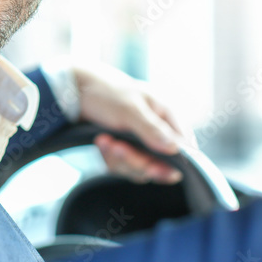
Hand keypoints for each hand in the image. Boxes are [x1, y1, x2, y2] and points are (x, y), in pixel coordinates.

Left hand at [74, 61, 196, 184]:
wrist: (77, 92)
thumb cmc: (108, 93)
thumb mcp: (129, 108)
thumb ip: (152, 129)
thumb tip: (177, 149)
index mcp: (167, 116)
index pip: (184, 149)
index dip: (171, 163)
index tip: (151, 167)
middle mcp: (159, 133)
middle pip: (160, 164)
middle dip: (135, 160)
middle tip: (116, 147)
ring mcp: (142, 144)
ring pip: (139, 169)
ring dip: (119, 158)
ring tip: (103, 140)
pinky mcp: (126, 152)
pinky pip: (123, 168)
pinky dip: (110, 158)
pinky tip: (101, 142)